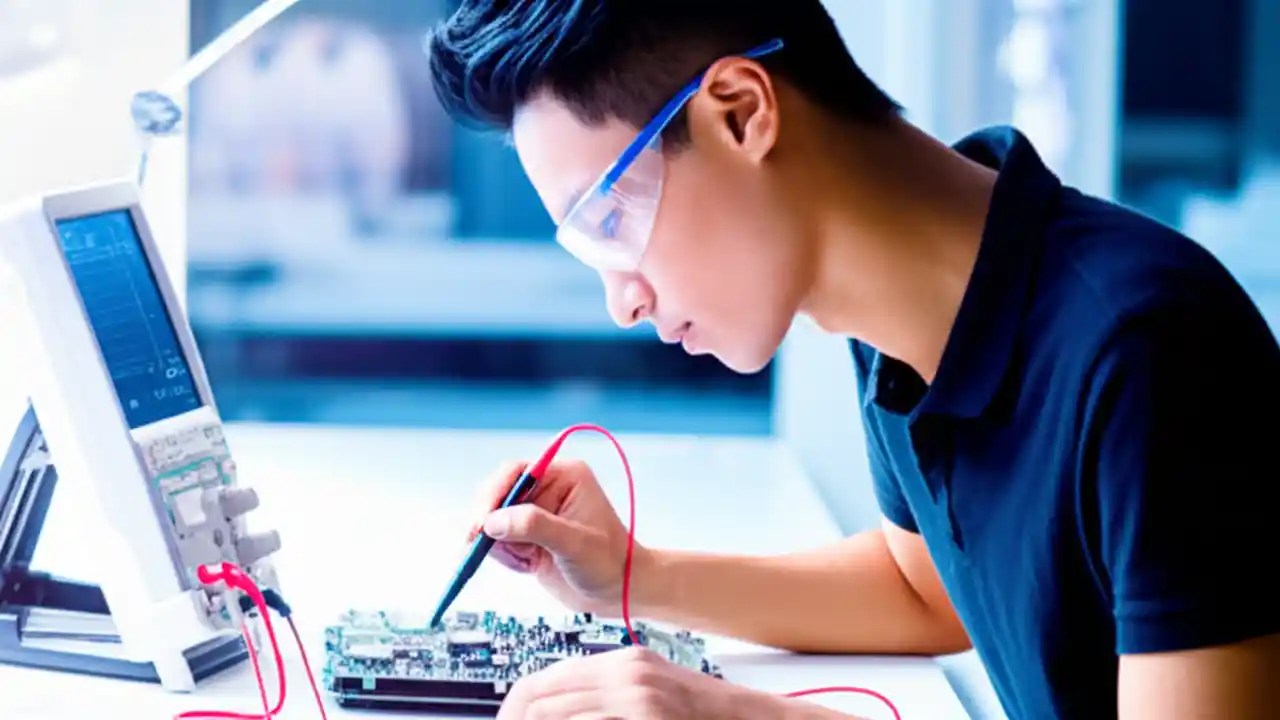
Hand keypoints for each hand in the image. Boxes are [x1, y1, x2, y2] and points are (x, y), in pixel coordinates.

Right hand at [467, 458, 645, 615]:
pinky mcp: (527, 537)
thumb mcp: (576, 543)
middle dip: (488, 519)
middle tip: (477, 542)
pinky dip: (505, 556)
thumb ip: (535, 527)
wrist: (618, 592)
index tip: (481, 520)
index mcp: (563, 476)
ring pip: (493, 519)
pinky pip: (499, 541)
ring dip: (498, 542)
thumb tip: (494, 521)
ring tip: (525, 560)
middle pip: (498, 493)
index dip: (494, 493)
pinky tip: (527, 566)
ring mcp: (535, 514)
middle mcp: (546, 490)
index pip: (517, 472)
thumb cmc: (610, 562)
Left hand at [495, 647, 785, 719]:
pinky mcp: (645, 719)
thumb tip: (545, 711)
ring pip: (552, 717)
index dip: (511, 711)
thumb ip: (602, 695)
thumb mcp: (647, 693)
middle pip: (537, 701)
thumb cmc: (699, 716)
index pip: (540, 681)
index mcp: (619, 663)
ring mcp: (636, 700)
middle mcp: (624, 675)